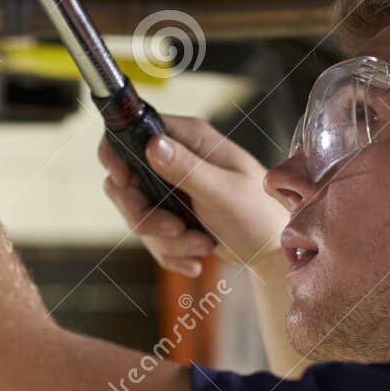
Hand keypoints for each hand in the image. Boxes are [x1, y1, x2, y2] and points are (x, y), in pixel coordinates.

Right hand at [100, 115, 283, 276]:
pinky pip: (149, 237)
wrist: (272, 250)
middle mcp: (175, 159)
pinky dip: (170, 253)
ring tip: (202, 245)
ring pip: (136, 214)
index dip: (117, 155)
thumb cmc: (260, 214)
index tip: (124, 182)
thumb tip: (153, 145)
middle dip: (146, 216)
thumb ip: (187, 168)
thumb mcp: (224, 191)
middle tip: (178, 229)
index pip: (133, 132)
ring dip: (166, 240)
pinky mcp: (169, 215)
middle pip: (125, 183)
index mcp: (189, 139)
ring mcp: (170, 188)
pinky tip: (196, 259)